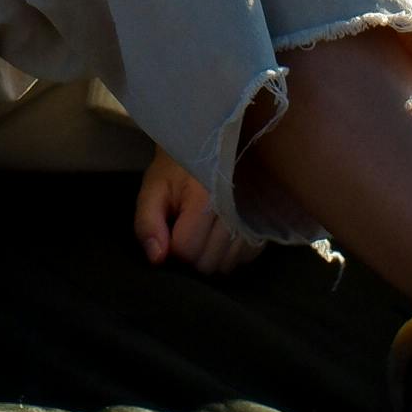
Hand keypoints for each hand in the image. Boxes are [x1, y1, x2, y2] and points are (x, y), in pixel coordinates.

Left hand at [133, 146, 262, 278]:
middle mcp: (235, 210)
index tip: (173, 227)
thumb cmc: (179, 169)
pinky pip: (243, 259)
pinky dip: (230, 254)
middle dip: (192, 253)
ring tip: (204, 230)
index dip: (173, 245)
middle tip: (187, 229)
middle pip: (207, 263)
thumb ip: (147, 223)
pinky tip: (221, 234)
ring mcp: (253, 219)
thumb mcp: (153, 189)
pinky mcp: (263, 226)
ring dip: (212, 256)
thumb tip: (157, 258)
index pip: (187, 249)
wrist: (211, 146)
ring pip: (225, 265)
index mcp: (204, 197)